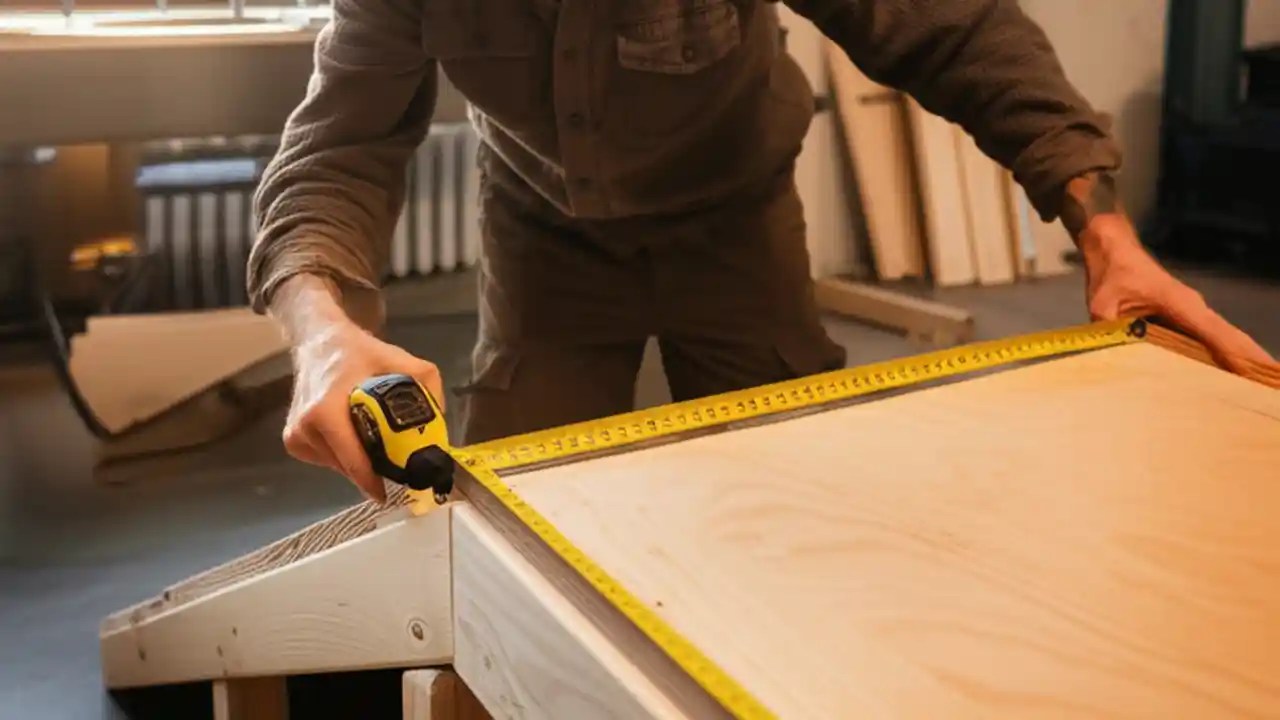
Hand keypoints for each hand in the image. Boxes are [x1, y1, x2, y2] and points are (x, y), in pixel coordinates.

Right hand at [270, 275, 443, 502]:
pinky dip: (344, 455)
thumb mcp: (400, 361)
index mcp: (325, 411)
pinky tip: (353, 436)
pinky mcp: (292, 442)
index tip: (393, 493)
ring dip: (359, 462)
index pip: (352, 460)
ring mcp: (296, 437)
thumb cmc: (358, 352)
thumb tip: (438, 425)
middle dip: (374, 469)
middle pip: (348, 467)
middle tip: (397, 464)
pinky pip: (327, 461)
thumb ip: (426, 388)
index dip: (374, 480)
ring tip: (375, 442)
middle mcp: (305, 428)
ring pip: (338, 466)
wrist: (319, 341)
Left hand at [1064, 175, 1275, 372]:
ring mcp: (1193, 313)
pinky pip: (1210, 340)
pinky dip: (1225, 357)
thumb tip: (1113, 354)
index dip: (1234, 354)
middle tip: (1271, 385)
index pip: (1214, 333)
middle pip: (1230, 338)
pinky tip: (1230, 379)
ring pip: (1224, 340)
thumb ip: (1109, 328)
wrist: (1114, 250)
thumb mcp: (1102, 303)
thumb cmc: (1112, 275)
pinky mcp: (1186, 319)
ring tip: (1258, 387)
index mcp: (1179, 303)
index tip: (1256, 373)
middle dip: (1252, 361)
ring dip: (1243, 361)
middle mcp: (1194, 308)